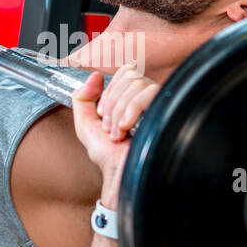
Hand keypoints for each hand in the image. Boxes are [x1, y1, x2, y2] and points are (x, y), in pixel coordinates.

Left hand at [71, 62, 160, 206]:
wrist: (119, 173)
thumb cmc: (108, 156)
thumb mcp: (85, 124)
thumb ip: (82, 98)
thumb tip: (95, 76)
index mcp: (130, 97)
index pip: (124, 72)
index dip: (110, 92)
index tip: (104, 115)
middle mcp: (146, 98)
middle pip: (129, 77)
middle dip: (112, 104)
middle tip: (110, 127)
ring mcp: (157, 104)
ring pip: (138, 84)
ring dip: (120, 111)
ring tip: (119, 132)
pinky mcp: (164, 110)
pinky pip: (148, 93)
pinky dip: (131, 110)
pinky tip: (128, 128)